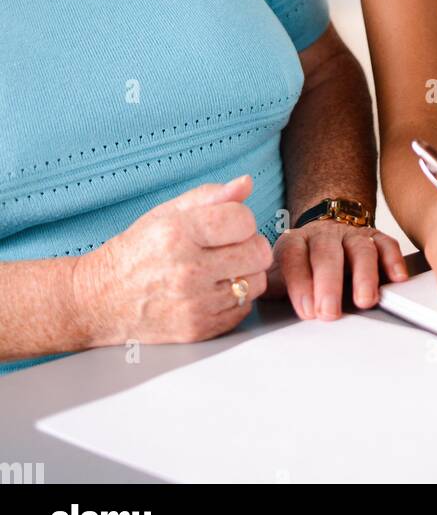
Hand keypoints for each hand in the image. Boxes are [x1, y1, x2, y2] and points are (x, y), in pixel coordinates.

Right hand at [73, 173, 272, 347]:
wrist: (100, 300)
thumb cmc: (136, 251)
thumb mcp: (166, 213)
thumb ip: (210, 196)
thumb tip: (246, 184)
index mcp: (178, 234)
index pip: (245, 220)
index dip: (240, 219)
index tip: (226, 224)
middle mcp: (188, 271)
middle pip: (258, 253)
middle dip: (247, 245)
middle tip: (226, 247)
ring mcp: (194, 305)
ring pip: (256, 282)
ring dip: (244, 273)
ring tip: (219, 269)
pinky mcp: (198, 330)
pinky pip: (243, 309)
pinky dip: (234, 298)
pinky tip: (212, 290)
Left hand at [263, 217, 408, 319]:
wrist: (322, 231)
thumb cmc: (299, 263)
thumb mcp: (277, 273)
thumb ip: (271, 286)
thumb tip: (254, 299)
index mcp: (294, 242)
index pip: (294, 257)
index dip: (300, 282)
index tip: (305, 310)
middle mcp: (323, 235)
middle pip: (327, 253)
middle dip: (329, 283)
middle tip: (330, 312)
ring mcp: (350, 235)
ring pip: (359, 248)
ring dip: (364, 275)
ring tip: (365, 300)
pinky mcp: (374, 237)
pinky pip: (386, 244)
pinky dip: (392, 259)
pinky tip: (395, 278)